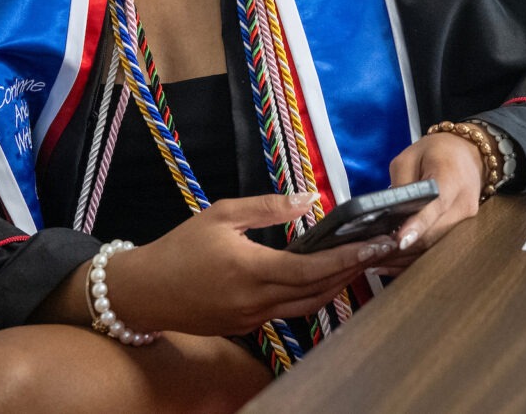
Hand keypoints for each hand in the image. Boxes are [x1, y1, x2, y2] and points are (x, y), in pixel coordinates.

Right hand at [109, 192, 395, 335]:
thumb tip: (309, 198)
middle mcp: (257, 301)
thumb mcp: (221, 215)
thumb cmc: (180, 248)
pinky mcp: (247, 326)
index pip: (312, 269)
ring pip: (307, 306)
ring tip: (360, 264)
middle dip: (352, 272)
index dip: (348, 258)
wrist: (144, 292)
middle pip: (318, 291)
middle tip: (381, 251)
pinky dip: (311, 296)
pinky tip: (323, 279)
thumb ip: (268, 207)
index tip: (375, 244)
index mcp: (252, 270)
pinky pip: (288, 312)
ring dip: (336, 287)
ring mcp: (253, 319)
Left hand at [372, 131, 485, 272]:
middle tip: (374, 254)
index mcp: (451, 179)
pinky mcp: (463, 231)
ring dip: (406, 257)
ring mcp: (467, 221)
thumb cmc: (437, 152)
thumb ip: (400, 185)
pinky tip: (394, 263)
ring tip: (378, 263)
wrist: (468, 153)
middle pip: (433, 234)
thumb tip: (389, 214)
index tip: (400, 240)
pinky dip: (415, 257)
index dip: (417, 225)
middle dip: (403, 248)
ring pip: (434, 247)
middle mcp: (464, 204)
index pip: (436, 206)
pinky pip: (437, 248)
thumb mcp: (410, 157)